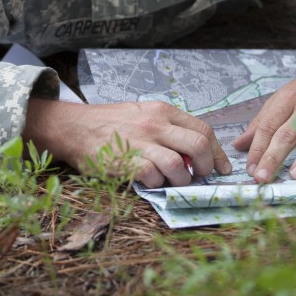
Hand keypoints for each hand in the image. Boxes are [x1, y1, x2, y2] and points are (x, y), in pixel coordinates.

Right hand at [24, 98, 232, 187]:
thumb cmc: (110, 123)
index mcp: (162, 111)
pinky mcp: (127, 161)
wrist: (74, 127)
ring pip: (179, 165)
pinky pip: (154, 177)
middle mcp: (155, 124)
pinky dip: (157, 184)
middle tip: (202, 177)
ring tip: (174, 181)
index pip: (202, 129)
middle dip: (207, 167)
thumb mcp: (143, 114)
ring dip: (182, 179)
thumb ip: (167, 128)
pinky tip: (150, 181)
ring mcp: (141, 143)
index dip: (217, 152)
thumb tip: (194, 152)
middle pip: (198, 146)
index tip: (221, 167)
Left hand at [232, 55, 295, 182]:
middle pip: (288, 133)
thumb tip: (239, 145)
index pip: (268, 126)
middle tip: (262, 177)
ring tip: (294, 176)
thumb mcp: (284, 97)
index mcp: (288, 100)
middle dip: (273, 156)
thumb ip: (262, 121)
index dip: (257, 148)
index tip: (250, 169)